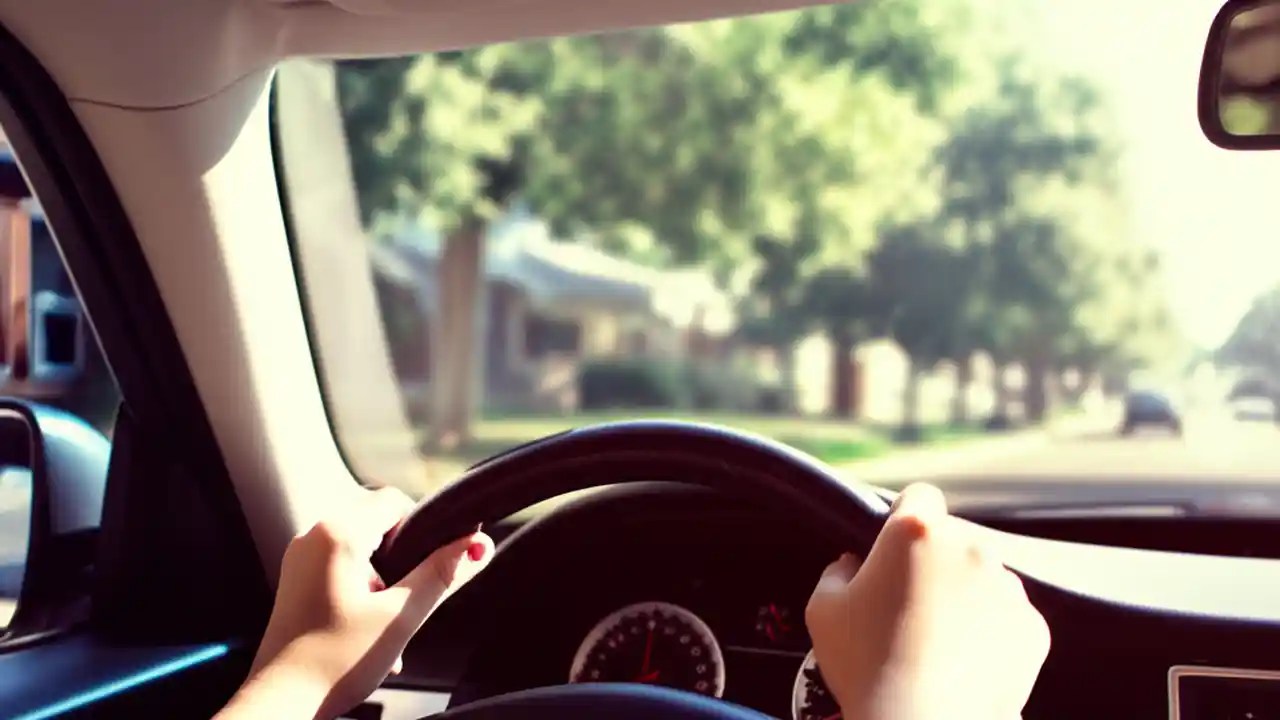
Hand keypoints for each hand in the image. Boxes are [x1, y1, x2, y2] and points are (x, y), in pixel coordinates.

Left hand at [217, 487, 492, 719]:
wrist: (281, 704)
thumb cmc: (335, 661)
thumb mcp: (401, 616)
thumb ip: (442, 574)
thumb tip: (479, 544)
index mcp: (337, 533)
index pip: (394, 501)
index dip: (423, 528)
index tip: (434, 564)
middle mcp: (312, 537)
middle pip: (378, 527)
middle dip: (401, 563)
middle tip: (405, 604)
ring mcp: (299, 560)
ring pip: (361, 552)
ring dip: (383, 583)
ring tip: (385, 627)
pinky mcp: (295, 583)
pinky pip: (340, 570)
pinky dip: (361, 592)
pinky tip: (367, 631)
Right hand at [805, 483, 1048, 719]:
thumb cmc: (865, 666)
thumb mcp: (823, 609)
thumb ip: (838, 571)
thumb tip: (852, 564)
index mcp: (917, 532)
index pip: (919, 496)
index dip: (904, 518)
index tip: (895, 549)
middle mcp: (971, 547)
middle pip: (953, 539)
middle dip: (934, 563)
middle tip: (907, 608)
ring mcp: (1008, 587)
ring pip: (983, 577)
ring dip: (964, 595)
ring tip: (936, 642)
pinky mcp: (1033, 627)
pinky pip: (1008, 617)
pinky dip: (990, 631)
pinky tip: (963, 662)